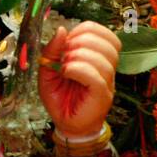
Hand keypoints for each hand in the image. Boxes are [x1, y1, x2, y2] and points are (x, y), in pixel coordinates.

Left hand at [39, 22, 119, 136]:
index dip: (85, 30)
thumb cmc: (60, 98)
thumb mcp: (49, 70)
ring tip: (64, 66)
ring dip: (79, 56)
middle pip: (107, 43)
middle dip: (81, 42)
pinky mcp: (102, 96)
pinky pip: (96, 77)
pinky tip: (66, 73)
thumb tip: (61, 30)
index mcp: (98, 58)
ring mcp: (107, 83)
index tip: (67, 41)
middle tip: (64, 55)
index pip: (104, 33)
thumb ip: (52, 50)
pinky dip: (78, 69)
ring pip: (103, 58)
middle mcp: (107, 69)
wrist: (65, 126)